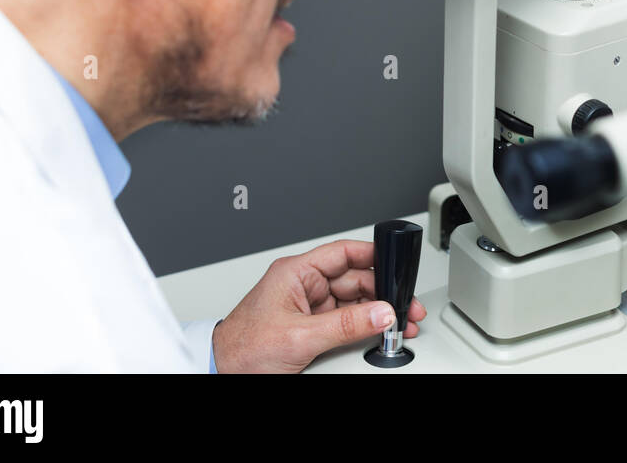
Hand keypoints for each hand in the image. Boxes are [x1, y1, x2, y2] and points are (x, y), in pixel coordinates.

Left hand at [211, 239, 426, 372]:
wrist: (222, 373)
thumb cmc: (243, 350)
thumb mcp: (300, 337)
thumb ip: (345, 325)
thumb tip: (381, 313)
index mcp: (296, 272)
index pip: (343, 253)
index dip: (373, 256)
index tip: (398, 265)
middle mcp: (304, 285)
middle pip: (355, 280)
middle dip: (382, 294)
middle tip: (404, 309)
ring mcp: (308, 306)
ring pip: (353, 302)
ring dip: (375, 313)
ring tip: (396, 325)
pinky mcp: (311, 326)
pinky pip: (344, 321)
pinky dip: (363, 327)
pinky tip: (376, 333)